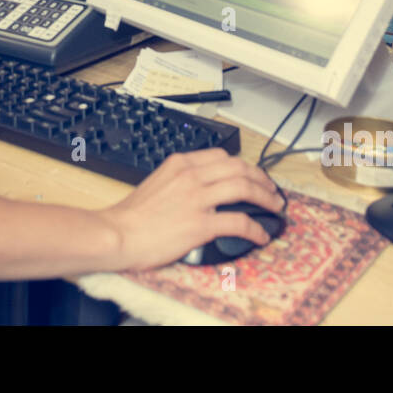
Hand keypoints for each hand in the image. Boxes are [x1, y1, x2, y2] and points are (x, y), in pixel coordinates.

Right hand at [98, 150, 284, 271]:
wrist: (117, 233)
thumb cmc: (132, 215)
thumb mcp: (158, 182)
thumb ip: (181, 179)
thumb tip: (202, 190)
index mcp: (181, 163)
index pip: (223, 156)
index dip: (245, 166)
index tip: (254, 176)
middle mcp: (192, 176)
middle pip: (240, 168)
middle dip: (263, 180)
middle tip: (273, 192)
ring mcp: (198, 198)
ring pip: (245, 188)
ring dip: (266, 199)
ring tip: (275, 209)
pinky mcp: (201, 224)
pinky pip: (239, 222)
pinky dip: (256, 228)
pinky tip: (261, 235)